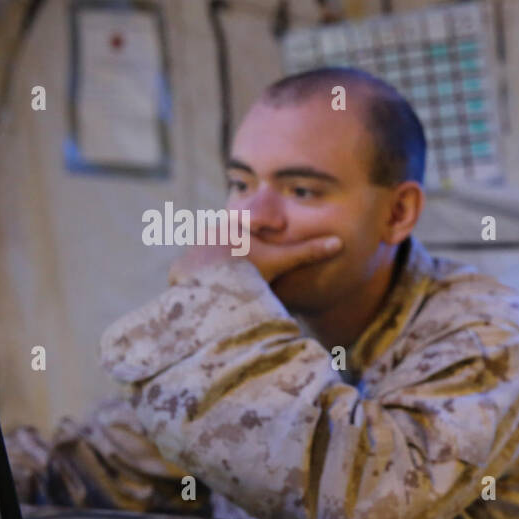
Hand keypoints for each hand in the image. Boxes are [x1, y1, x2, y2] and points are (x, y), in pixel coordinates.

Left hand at [169, 234, 342, 285]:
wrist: (212, 287)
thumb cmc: (249, 270)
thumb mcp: (281, 260)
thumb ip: (307, 252)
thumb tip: (338, 243)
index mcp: (233, 225)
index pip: (249, 224)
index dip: (260, 236)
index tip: (265, 250)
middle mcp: (210, 231)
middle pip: (229, 240)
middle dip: (237, 252)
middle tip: (249, 269)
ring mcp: (193, 249)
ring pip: (210, 256)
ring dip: (218, 267)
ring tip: (231, 284)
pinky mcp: (180, 268)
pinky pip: (192, 274)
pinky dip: (201, 282)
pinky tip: (212, 294)